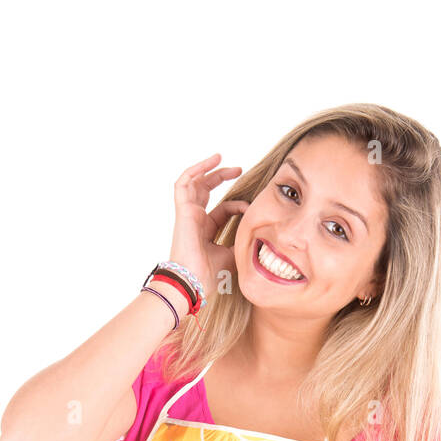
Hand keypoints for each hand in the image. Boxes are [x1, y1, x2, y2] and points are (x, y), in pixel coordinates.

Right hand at [169, 153, 248, 297]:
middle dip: (221, 177)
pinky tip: (210, 162)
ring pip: (193, 183)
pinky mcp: (183, 211)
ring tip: (221, 157)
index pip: (222, 210)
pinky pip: (183, 184)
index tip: (251, 207)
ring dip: (207, 169)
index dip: (238, 205)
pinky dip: (194, 170)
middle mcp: (195, 220)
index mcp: (206, 231)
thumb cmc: (210, 275)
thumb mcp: (233, 255)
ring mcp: (188, 214)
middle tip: (238, 169)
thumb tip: (258, 233)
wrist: (193, 283)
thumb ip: (241, 242)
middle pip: (206, 191)